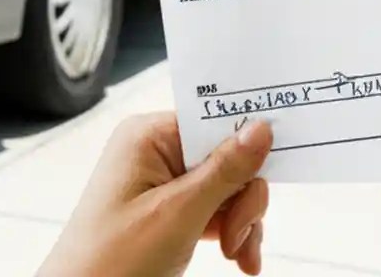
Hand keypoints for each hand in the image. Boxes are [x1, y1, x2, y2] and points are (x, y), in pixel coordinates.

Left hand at [39, 113, 273, 276]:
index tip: (269, 171)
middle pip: (227, 158)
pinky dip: (231, 233)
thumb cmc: (111, 260)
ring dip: (241, 222)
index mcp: (148, 137)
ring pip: (227, 188)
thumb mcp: (178, 213)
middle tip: (239, 236)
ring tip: (238, 255)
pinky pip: (215, 210)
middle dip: (243, 200)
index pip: (213, 121)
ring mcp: (163, 184)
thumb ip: (224, 171)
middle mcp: (155, 152)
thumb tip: (260, 128)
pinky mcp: (169, 211)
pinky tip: (238, 258)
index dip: (246, 145)